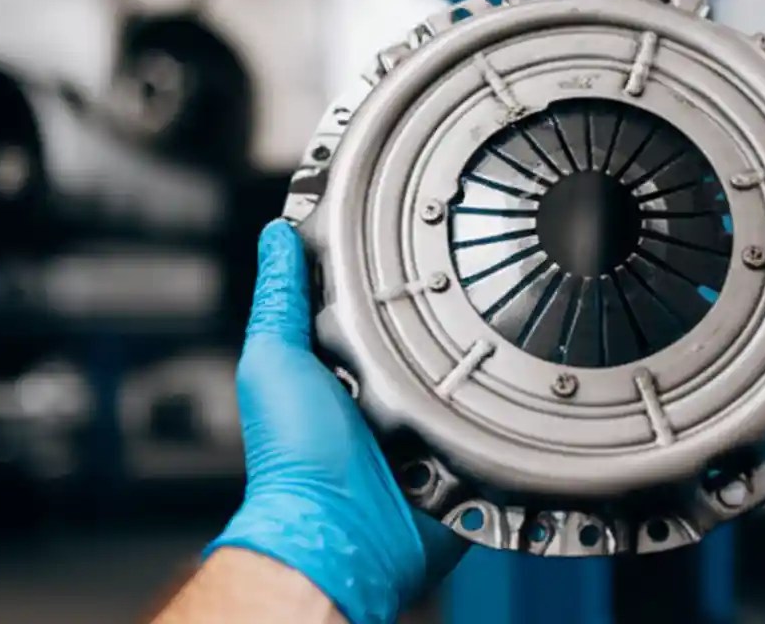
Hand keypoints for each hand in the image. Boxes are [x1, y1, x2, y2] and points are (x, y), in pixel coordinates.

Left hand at [207, 221, 465, 623]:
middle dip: (439, 312)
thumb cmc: (296, 460)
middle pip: (423, 328)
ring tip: (474, 341)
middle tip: (456, 287)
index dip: (382, 269)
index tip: (409, 229)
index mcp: (336, 365)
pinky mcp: (458, 453)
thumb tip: (278, 236)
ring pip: (462, 367)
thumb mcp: (274, 359)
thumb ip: (280, 297)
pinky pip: (487, 416)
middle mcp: (381, 392)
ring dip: (469, 358)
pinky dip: (489, 405)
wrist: (344, 535)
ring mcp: (423, 424)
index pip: (366, 299)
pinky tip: (490, 387)